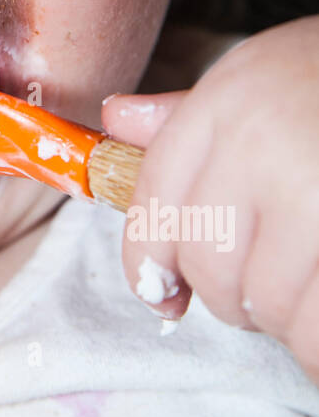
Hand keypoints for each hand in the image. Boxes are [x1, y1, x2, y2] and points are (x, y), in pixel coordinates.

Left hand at [102, 16, 318, 385]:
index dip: (148, 261)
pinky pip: (316, 328)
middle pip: (208, 265)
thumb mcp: (265, 73)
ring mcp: (313, 196)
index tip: (162, 293)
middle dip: (233, 296)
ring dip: (289, 320)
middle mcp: (262, 147)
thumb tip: (116, 120)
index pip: (153, 201)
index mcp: (227, 104)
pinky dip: (318, 343)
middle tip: (271, 285)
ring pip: (268, 304)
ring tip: (313, 287)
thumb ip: (192, 114)